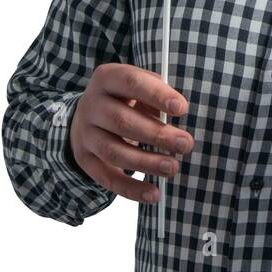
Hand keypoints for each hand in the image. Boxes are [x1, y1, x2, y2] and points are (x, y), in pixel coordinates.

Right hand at [69, 62, 192, 203]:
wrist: (88, 115)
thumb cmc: (126, 98)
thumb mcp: (139, 87)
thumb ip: (158, 94)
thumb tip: (181, 113)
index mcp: (107, 78)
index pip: (131, 82)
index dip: (157, 95)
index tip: (182, 109)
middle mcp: (91, 105)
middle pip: (122, 121)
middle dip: (157, 134)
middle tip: (185, 144)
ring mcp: (85, 134)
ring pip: (114, 152)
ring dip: (146, 163)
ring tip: (173, 168)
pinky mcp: (86, 159)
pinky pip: (107, 178)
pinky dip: (131, 188)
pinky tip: (153, 194)